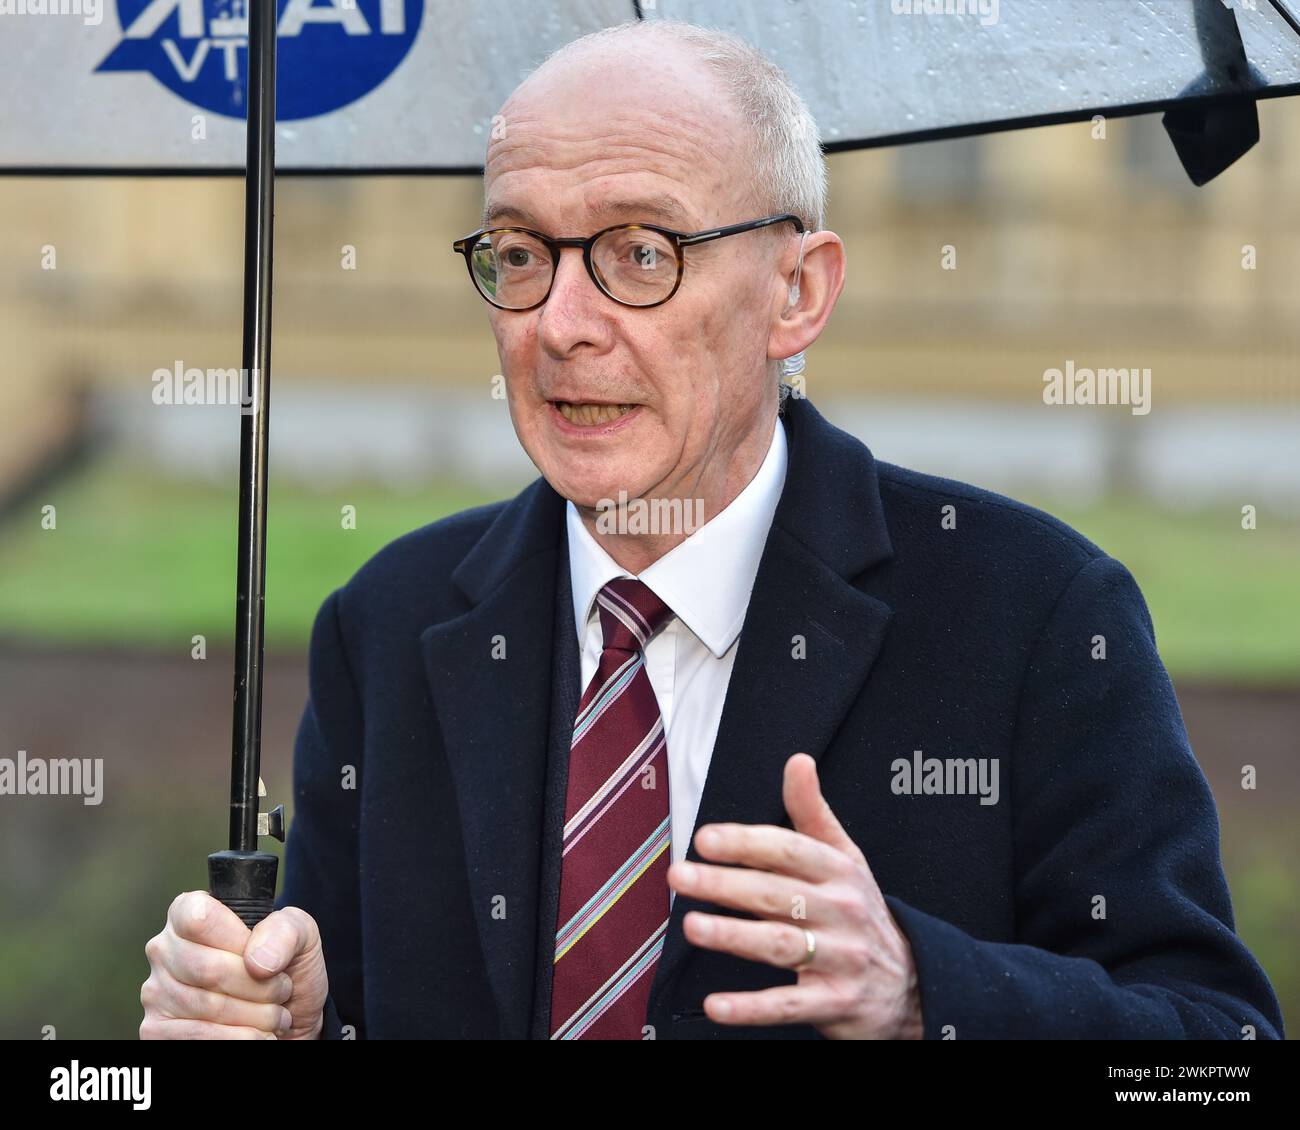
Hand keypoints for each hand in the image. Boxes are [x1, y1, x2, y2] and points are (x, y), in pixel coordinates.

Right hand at [141, 891, 328, 1039]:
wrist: (287, 1015)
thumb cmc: (285, 967)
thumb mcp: (299, 934)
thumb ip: (285, 931)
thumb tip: (258, 960)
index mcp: (189, 913)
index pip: (200, 919)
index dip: (239, 941)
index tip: (264, 958)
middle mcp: (164, 949)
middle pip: (208, 968)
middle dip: (259, 986)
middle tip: (281, 990)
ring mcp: (156, 991)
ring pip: (207, 1007)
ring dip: (256, 1015)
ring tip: (275, 1014)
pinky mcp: (157, 1029)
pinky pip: (198, 1037)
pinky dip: (239, 1038)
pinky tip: (257, 1034)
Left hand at [667, 752, 921, 1038]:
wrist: (913, 984)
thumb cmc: (861, 913)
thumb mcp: (846, 858)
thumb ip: (813, 812)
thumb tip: (797, 760)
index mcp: (840, 871)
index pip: (789, 851)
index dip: (747, 843)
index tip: (705, 839)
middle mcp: (841, 911)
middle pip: (776, 894)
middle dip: (724, 885)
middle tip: (679, 877)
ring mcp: (839, 959)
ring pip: (780, 945)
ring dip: (734, 936)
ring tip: (692, 926)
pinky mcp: (834, 1003)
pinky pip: (788, 1005)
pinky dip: (751, 1008)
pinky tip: (716, 1005)